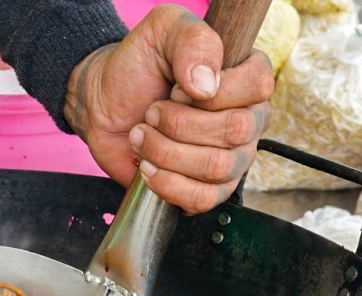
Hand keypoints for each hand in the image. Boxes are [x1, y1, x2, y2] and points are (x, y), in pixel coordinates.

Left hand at [64, 4, 273, 213]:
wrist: (103, 103)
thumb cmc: (138, 65)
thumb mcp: (163, 30)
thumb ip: (192, 40)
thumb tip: (206, 84)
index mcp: (247, 76)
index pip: (257, 86)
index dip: (211, 92)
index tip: (175, 87)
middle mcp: (249, 118)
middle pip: (236, 131)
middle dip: (180, 123)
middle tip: (151, 111)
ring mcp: (232, 158)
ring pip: (217, 167)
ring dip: (167, 151)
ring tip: (142, 135)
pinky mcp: (207, 189)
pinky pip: (204, 199)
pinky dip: (168, 184)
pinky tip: (147, 167)